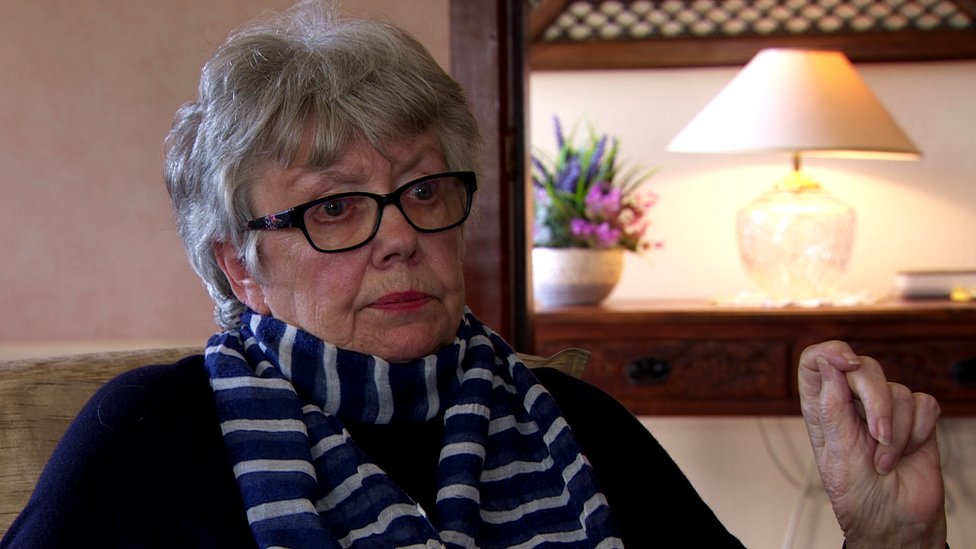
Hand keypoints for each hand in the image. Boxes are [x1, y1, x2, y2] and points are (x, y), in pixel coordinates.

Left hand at [798, 340, 946, 548]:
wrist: (897, 523)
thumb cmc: (859, 496)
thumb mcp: (837, 454)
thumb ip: (832, 407)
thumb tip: (825, 363)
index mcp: (822, 408)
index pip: (816, 362)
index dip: (830, 353)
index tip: (846, 364)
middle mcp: (851, 404)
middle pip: (864, 368)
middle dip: (876, 401)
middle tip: (878, 435)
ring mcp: (885, 410)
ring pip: (898, 390)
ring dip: (896, 431)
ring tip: (884, 462)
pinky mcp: (916, 420)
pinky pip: (924, 404)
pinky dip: (918, 431)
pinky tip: (906, 454)